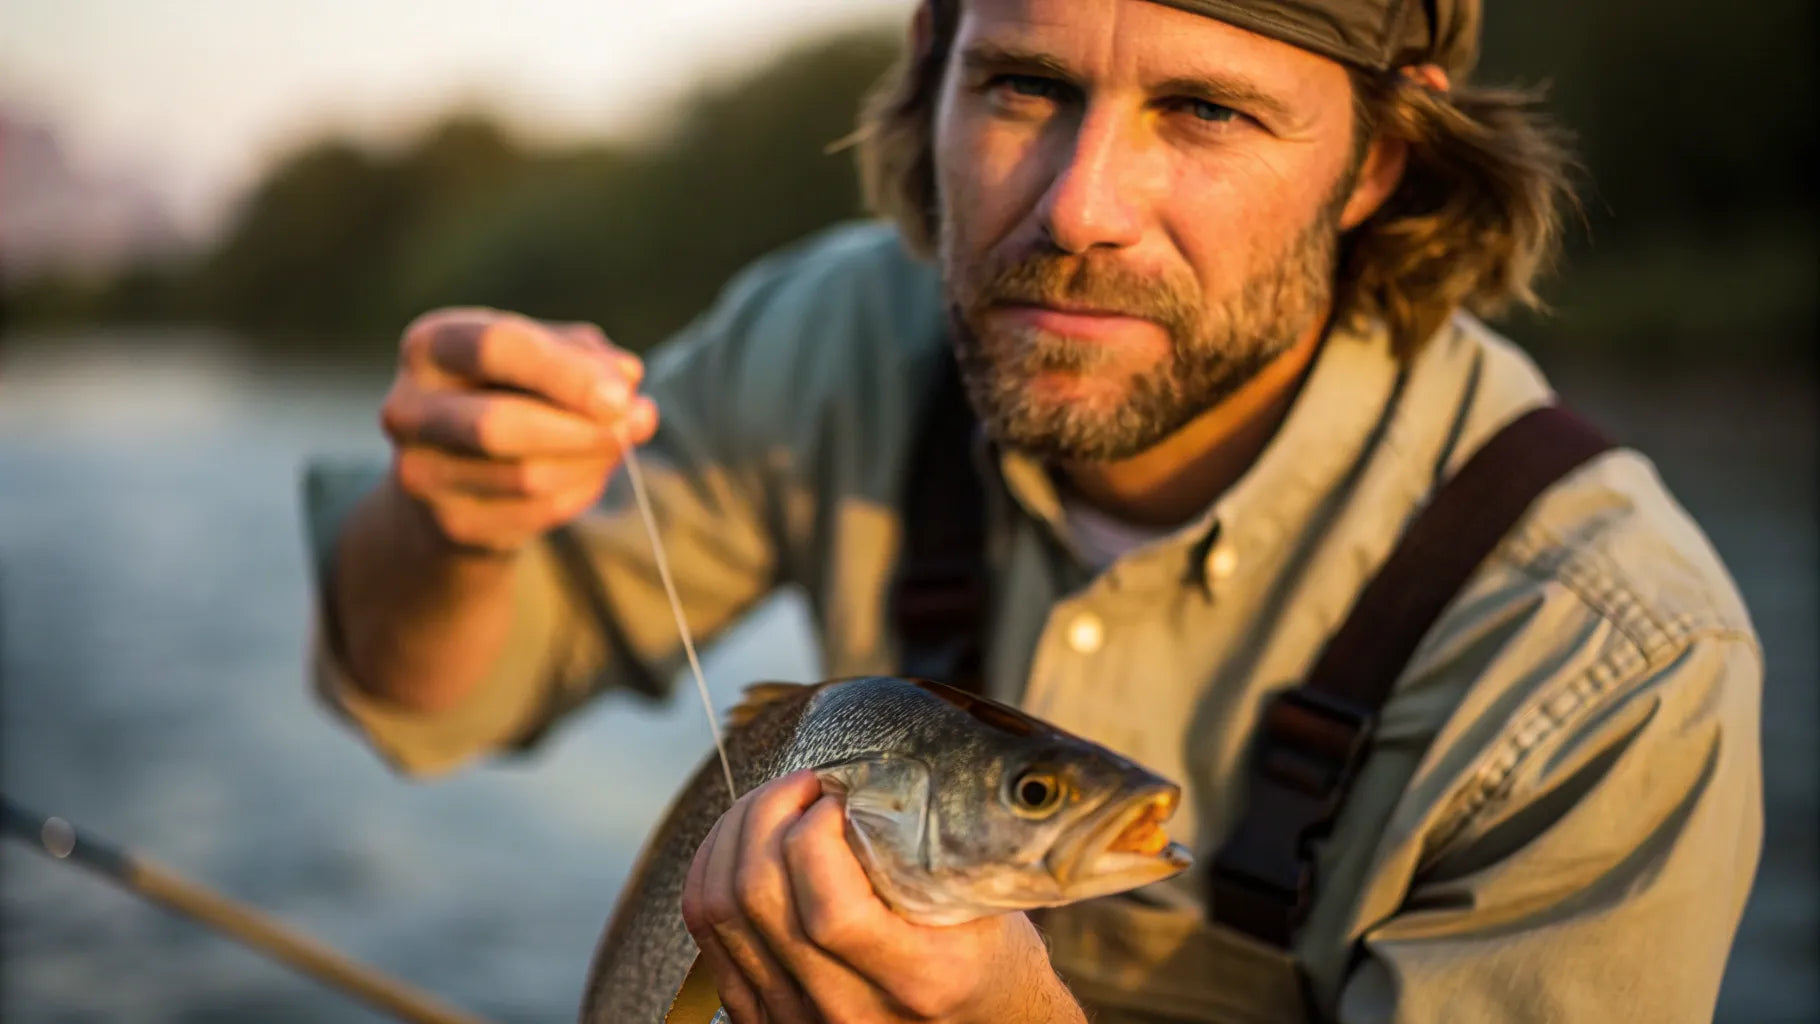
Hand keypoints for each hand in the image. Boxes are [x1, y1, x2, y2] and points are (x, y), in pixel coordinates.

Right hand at [378, 308, 656, 553]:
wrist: (455, 472)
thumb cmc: (510, 392)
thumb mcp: (542, 358)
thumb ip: (587, 357)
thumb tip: (627, 376)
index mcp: (430, 346)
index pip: (496, 347)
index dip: (565, 372)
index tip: (622, 393)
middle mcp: (408, 409)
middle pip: (500, 424)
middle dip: (581, 428)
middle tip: (634, 425)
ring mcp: (421, 474)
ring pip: (526, 476)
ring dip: (591, 461)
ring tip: (621, 443)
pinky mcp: (450, 525)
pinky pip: (536, 513)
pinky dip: (580, 492)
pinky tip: (592, 473)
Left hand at [681, 771, 1085, 1023]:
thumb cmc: (990, 962)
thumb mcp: (986, 906)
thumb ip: (935, 851)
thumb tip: (873, 776)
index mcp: (916, 983)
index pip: (830, 912)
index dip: (815, 835)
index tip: (838, 798)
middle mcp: (848, 1012)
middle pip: (759, 900)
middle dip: (768, 814)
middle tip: (803, 784)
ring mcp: (796, 1022)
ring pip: (719, 912)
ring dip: (735, 834)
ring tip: (776, 803)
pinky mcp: (763, 1018)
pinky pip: (706, 934)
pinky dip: (712, 871)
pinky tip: (743, 839)